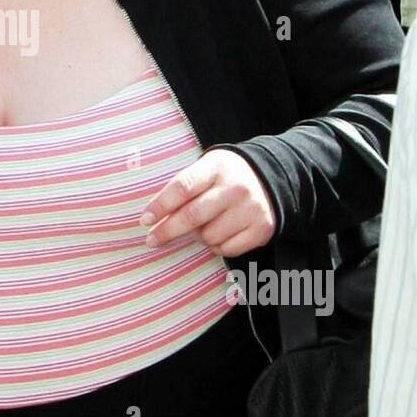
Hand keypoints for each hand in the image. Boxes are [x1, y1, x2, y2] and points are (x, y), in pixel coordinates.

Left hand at [139, 149, 276, 257]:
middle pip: (193, 215)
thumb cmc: (225, 176)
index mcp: (216, 167)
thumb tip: (154, 216)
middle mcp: (235, 187)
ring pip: (209, 236)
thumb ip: (183, 187)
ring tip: (204, 225)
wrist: (271, 178)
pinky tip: (220, 232)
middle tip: (152, 239)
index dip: (161, 205)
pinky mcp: (262, 229)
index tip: (145, 220)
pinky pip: (226, 249)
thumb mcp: (206, 169)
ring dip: (199, 236)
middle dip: (167, 231)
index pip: (183, 187)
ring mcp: (250, 209)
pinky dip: (217, 246)